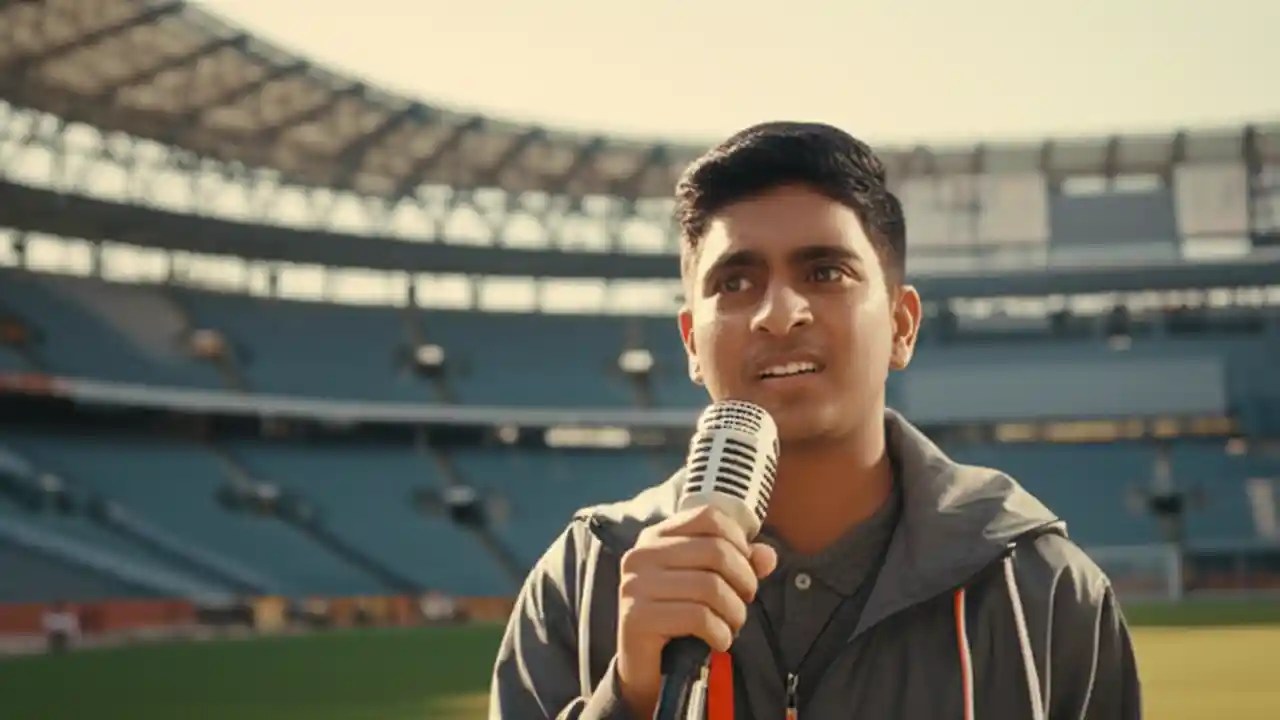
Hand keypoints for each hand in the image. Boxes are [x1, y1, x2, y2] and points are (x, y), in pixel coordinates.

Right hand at [614, 505, 777, 718]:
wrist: (646, 669)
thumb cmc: (680, 619)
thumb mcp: (711, 585)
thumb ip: (740, 564)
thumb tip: (767, 556)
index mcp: (657, 536)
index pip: (709, 517)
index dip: (739, 541)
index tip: (744, 568)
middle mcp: (641, 554)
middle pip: (715, 550)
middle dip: (744, 581)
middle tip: (744, 602)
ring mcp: (634, 585)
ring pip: (710, 586)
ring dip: (735, 612)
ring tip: (733, 625)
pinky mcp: (637, 618)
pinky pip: (697, 617)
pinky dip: (720, 633)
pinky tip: (719, 641)